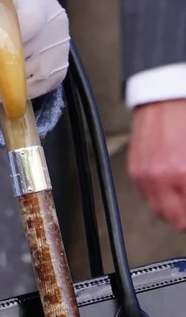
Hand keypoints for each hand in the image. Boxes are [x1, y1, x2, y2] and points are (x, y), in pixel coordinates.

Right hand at [128, 99, 185, 230]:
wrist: (165, 95)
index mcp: (184, 173)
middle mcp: (162, 177)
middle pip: (176, 221)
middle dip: (185, 215)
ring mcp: (145, 174)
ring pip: (159, 212)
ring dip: (173, 209)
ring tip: (181, 197)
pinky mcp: (134, 168)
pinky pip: (146, 195)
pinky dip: (158, 195)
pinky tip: (169, 184)